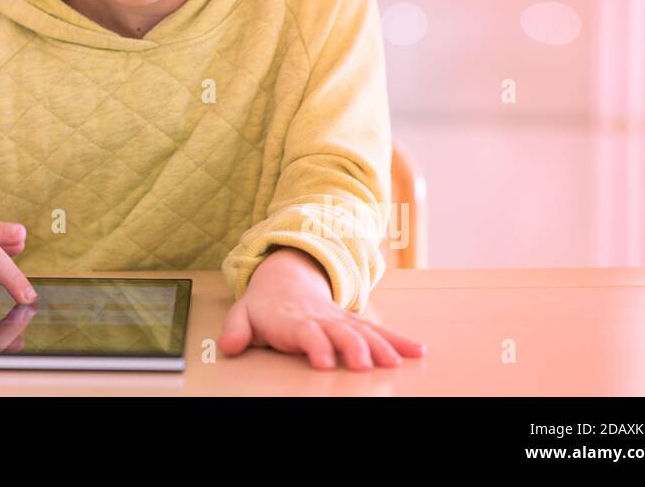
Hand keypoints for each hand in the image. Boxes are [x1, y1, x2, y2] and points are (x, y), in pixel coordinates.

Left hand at [219, 247, 425, 369]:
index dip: (315, 345)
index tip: (323, 361)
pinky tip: (417, 351)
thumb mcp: (242, 313)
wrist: (283, 277)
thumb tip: (228, 346)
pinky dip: (398, 340)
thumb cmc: (263, 305)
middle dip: (353, 348)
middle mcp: (321, 318)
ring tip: (394, 363)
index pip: (305, 332)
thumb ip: (236, 330)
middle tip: (363, 367)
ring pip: (363, 331)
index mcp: (293, 319)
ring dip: (380, 346)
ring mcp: (340, 319)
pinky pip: (378, 330)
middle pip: (339, 332)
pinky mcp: (354, 323)